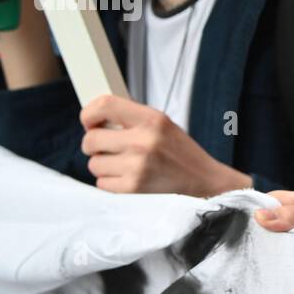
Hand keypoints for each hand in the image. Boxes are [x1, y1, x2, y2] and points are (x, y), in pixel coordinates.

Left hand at [79, 94, 251, 196]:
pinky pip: (102, 183)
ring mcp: (137, 166)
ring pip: (94, 164)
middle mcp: (144, 141)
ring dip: (104, 166)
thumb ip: (132, 120)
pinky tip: (130, 179)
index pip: (105, 105)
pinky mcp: (133, 188)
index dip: (89, 113)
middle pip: (91, 139)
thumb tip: (95, 118)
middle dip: (94, 145)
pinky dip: (111, 183)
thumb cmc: (181, 154)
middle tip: (106, 148)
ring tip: (126, 166)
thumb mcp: (164, 126)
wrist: (205, 183)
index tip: (89, 121)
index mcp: (152, 119)